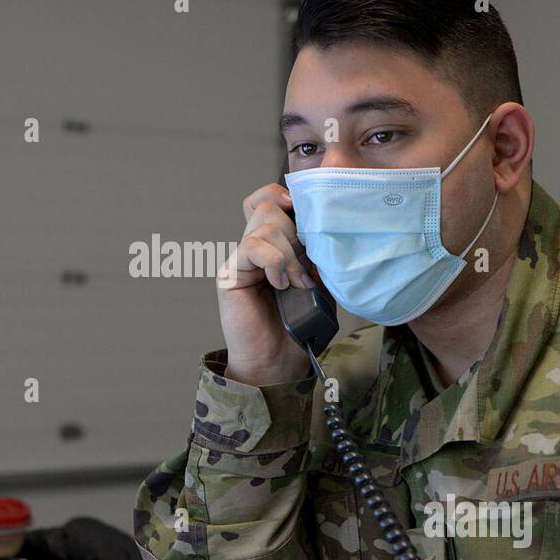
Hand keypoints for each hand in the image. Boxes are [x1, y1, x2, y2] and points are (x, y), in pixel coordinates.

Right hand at [216, 183, 315, 384]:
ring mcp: (241, 258)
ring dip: (289, 251)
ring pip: (265, 221)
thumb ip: (318, 254)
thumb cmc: (299, 327)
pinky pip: (253, 246)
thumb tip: (328, 227)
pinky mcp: (231, 273)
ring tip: (298, 282)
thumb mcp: (320, 283)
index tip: (313, 216)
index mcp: (275, 244)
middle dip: (297, 231)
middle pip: (270, 205)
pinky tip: (280, 284)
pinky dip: (274, 262)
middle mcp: (255, 246)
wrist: (278, 363)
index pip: (271, 198)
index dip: (289, 196)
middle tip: (308, 265)